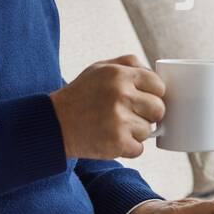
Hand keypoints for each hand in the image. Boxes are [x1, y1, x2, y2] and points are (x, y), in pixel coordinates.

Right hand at [48, 55, 164, 159]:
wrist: (54, 124)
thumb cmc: (81, 94)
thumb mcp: (100, 68)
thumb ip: (129, 64)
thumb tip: (156, 75)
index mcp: (119, 74)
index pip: (158, 86)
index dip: (153, 94)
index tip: (142, 100)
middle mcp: (121, 95)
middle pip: (158, 109)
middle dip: (148, 114)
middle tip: (129, 115)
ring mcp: (119, 120)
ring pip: (148, 130)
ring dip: (134, 132)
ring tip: (113, 126)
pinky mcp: (117, 143)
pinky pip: (139, 148)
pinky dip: (127, 147)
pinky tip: (110, 138)